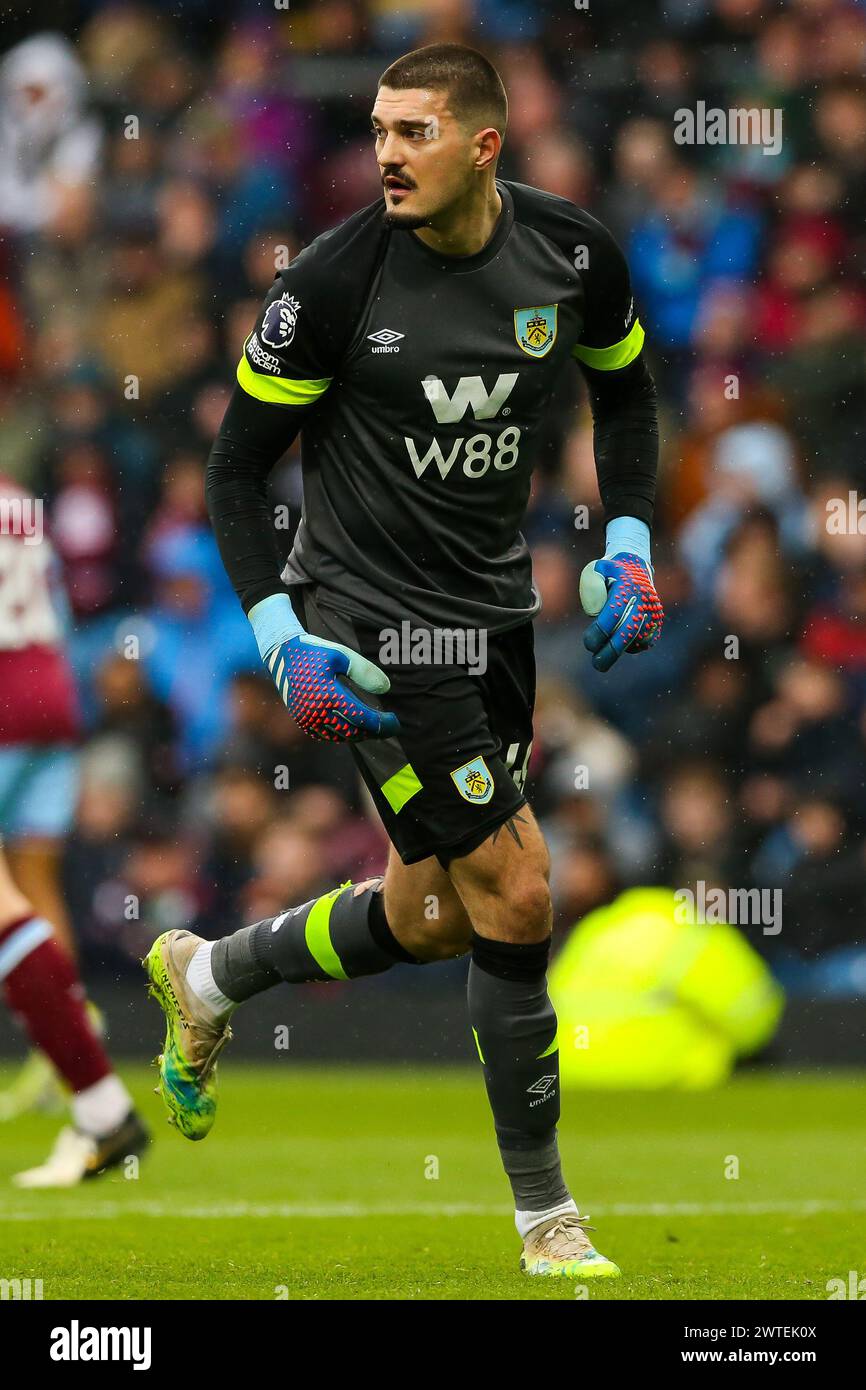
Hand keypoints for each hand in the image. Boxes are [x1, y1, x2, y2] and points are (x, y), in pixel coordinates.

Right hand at [247, 594, 398, 742]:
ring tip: (374, 727)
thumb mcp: (342, 655)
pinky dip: (342, 733)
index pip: (361, 718)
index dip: (381, 724)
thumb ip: (365, 672)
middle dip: (373, 732)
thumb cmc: (314, 651)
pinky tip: (354, 726)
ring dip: (358, 734)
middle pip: (352, 731)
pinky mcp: (301, 719)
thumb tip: (386, 688)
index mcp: (327, 695)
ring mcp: (306, 718)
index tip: (395, 723)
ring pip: (339, 736)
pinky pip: (326, 734)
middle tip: (389, 727)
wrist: (281, 652)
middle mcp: (315, 712)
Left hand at [579, 552, 663, 672]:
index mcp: (626, 588)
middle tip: (597, 664)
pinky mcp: (657, 621)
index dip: (599, 634)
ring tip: (605, 647)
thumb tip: (596, 613)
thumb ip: (591, 587)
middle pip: (627, 633)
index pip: (611, 617)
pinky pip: (646, 641)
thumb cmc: (609, 572)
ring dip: (620, 648)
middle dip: (611, 652)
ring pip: (637, 640)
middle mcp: (643, 601)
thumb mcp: (595, 571)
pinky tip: (620, 642)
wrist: (636, 566)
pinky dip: (632, 646)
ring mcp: (653, 612)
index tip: (589, 644)